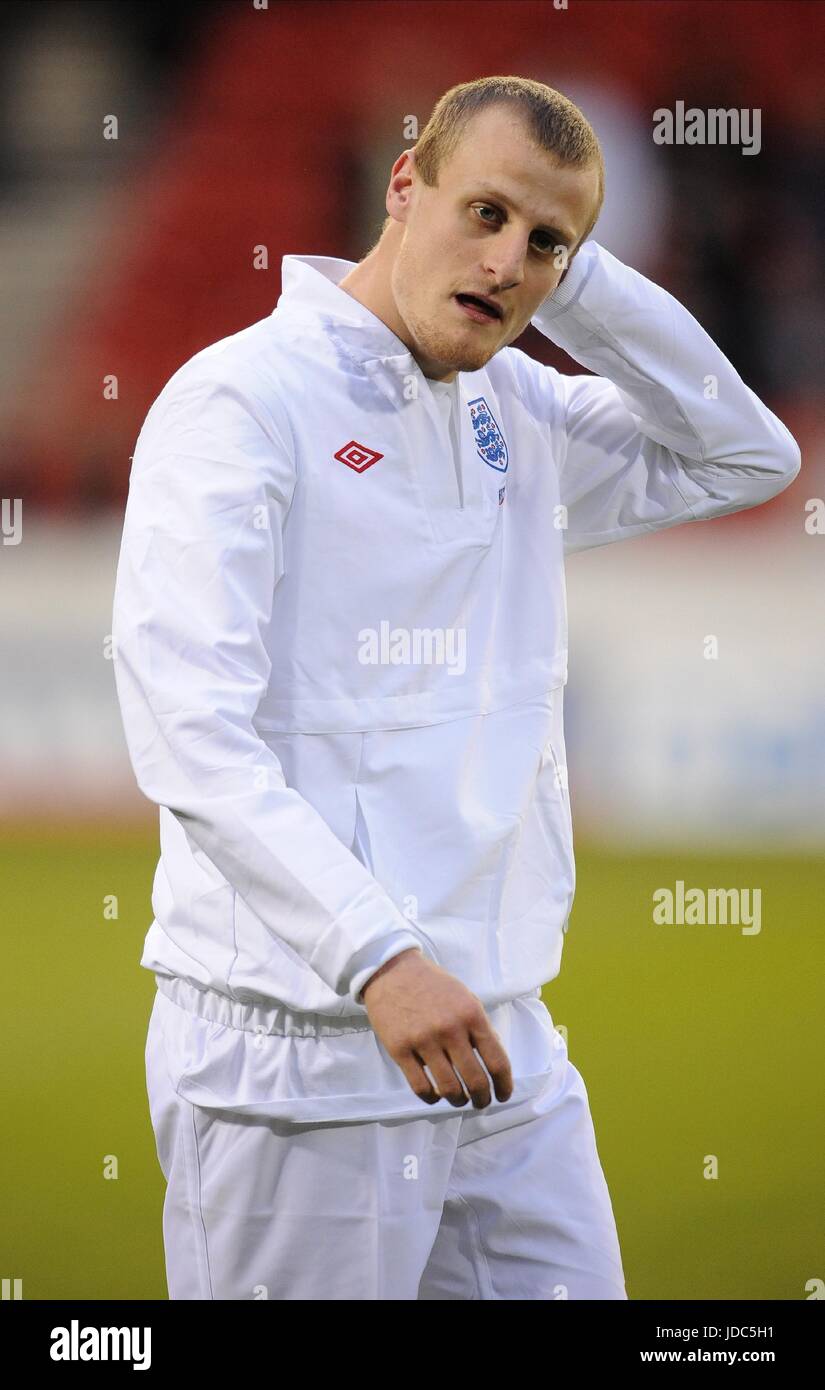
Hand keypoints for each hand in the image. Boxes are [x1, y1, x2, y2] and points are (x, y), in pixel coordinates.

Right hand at [360, 948, 513, 1108]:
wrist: (392, 971)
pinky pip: (420, 1087)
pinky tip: (435, 1096)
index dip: (504, 1085)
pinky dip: (431, 1099)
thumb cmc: (433, 986)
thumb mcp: (465, 998)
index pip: (497, 1061)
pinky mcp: (400, 1050)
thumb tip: (492, 1060)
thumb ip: (479, 1027)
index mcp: (471, 1015)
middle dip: (482, 1098)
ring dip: (458, 1101)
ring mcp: (424, 1041)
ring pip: (449, 1088)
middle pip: (475, 1080)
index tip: (503, 1095)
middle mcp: (450, 1029)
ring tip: (459, 1100)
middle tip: (480, 1102)